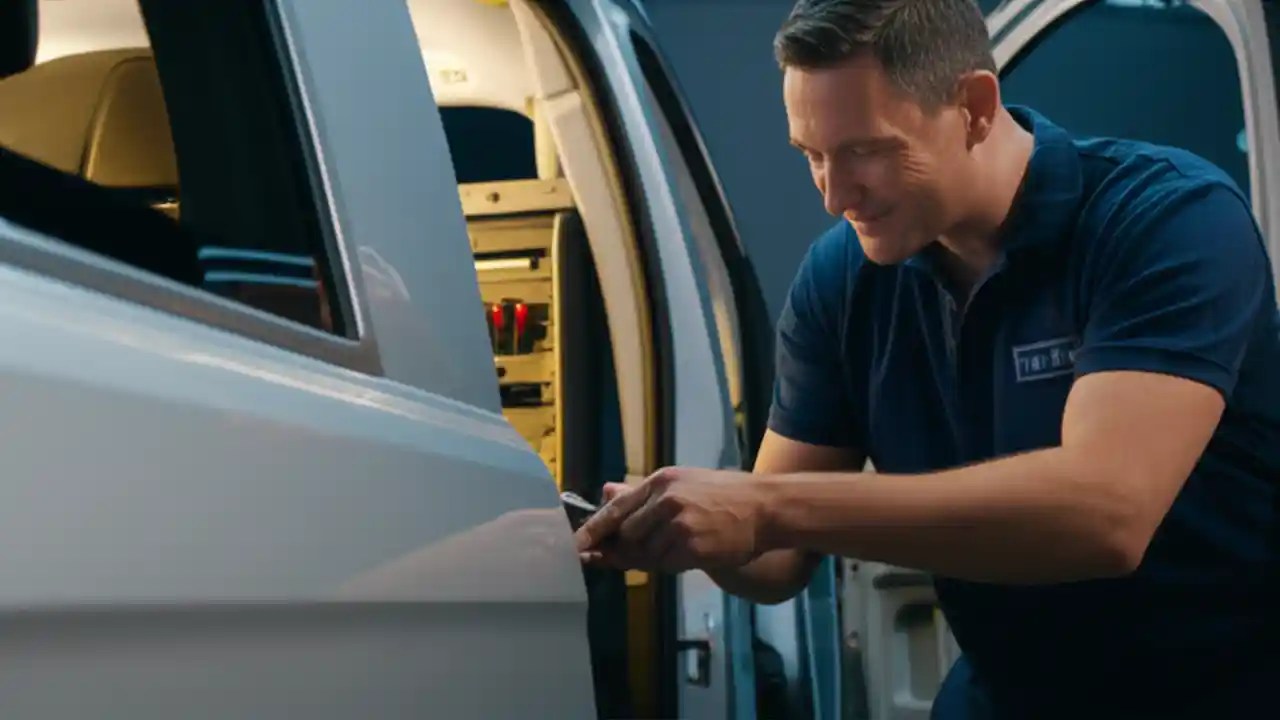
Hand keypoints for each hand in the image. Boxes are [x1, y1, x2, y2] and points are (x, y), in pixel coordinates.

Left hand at [574, 466, 770, 572]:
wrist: (765, 508)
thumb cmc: (724, 496)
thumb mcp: (682, 484)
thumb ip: (641, 494)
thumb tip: (604, 492)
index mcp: (661, 481)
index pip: (616, 508)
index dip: (593, 530)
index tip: (576, 547)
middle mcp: (666, 500)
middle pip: (627, 535)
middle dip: (632, 549)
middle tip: (653, 550)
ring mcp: (679, 524)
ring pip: (647, 554)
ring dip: (658, 557)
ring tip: (686, 545)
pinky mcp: (692, 547)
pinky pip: (667, 566)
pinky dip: (675, 564)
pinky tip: (695, 552)